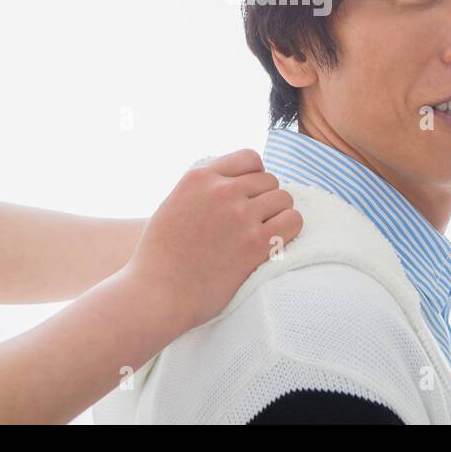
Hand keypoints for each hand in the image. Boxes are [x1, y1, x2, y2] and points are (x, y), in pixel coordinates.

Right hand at [122, 148, 302, 334]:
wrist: (157, 293)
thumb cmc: (161, 256)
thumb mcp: (174, 204)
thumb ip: (203, 189)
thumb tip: (236, 184)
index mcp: (200, 177)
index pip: (250, 158)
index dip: (255, 177)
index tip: (249, 197)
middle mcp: (222, 191)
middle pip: (270, 180)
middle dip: (265, 200)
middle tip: (254, 223)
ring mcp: (240, 216)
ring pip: (284, 199)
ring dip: (279, 215)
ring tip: (264, 234)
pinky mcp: (255, 244)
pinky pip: (293, 221)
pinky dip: (289, 231)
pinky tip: (274, 244)